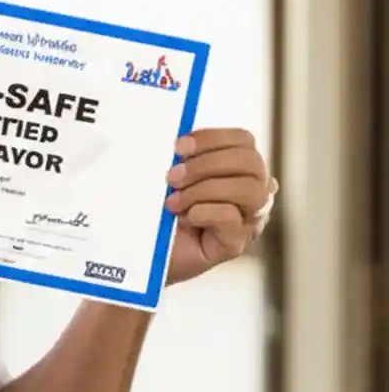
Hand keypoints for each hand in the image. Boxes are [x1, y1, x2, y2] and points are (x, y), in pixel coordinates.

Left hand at [163, 128, 277, 284]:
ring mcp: (246, 220)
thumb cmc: (155, 210)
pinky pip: (232, 217)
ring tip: (173, 202)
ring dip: (204, 189)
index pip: (244, 141)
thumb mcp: (167, 177)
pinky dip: (204, 212)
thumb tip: (179, 142)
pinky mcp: (234, 244)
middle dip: (206, 164)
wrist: (139, 253)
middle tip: (172, 177)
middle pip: (251, 162)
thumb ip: (180, 156)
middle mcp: (249, 193)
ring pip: (249, 190)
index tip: (178, 147)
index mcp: (235, 170)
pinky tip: (184, 219)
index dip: (213, 138)